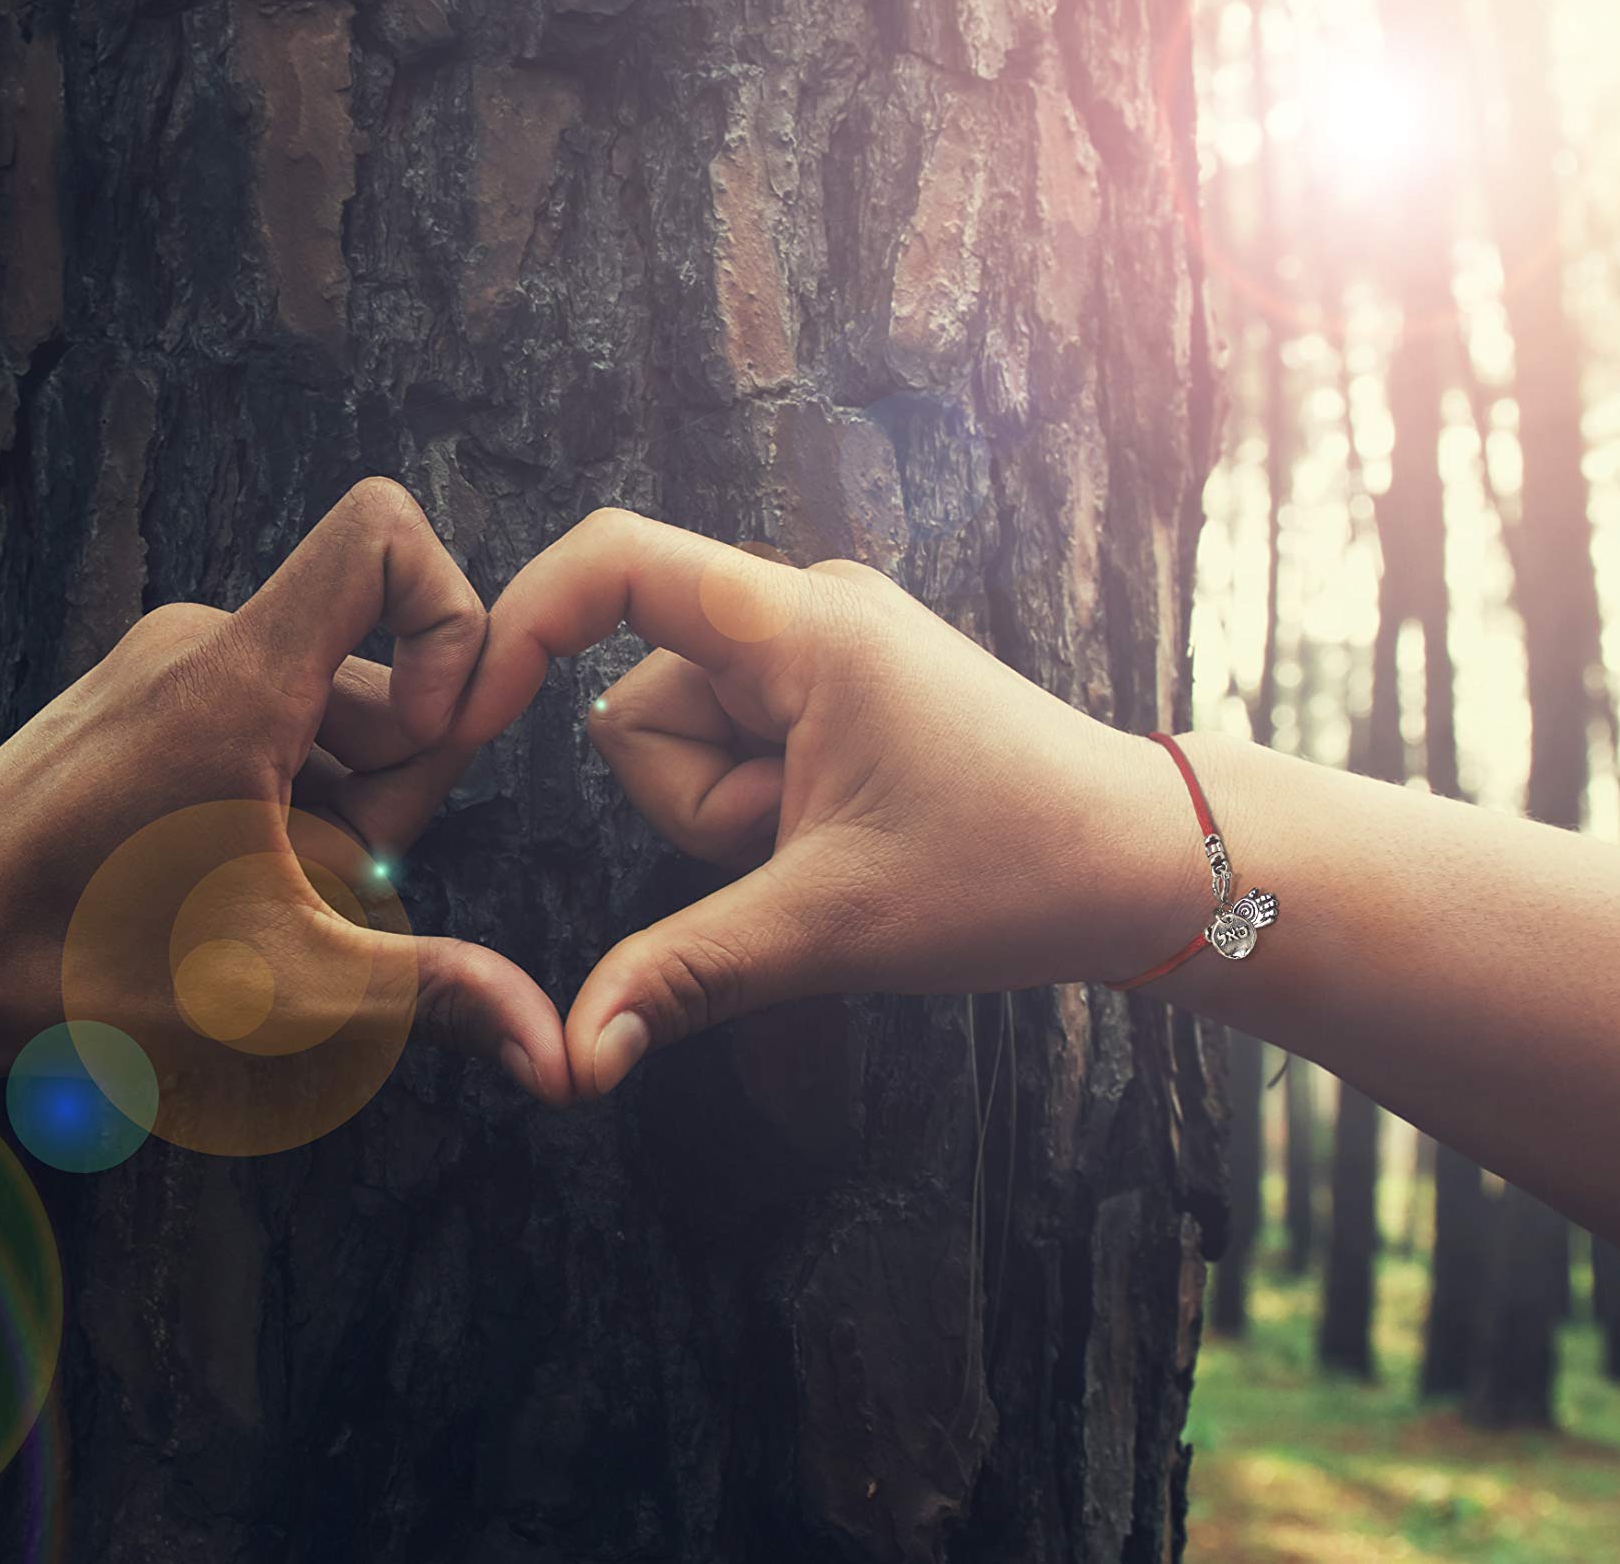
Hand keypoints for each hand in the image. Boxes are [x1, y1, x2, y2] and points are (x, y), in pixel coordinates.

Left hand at [0, 479, 569, 1128]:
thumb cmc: (65, 962)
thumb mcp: (274, 991)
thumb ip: (430, 997)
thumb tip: (559, 1057)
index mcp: (239, 677)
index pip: (383, 532)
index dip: (453, 619)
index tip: (433, 737)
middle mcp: (205, 644)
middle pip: (382, 673)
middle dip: (390, 794)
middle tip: (319, 890)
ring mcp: (171, 671)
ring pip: (329, 718)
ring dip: (338, 819)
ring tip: (260, 908)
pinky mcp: (147, 704)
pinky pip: (269, 730)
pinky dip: (284, 811)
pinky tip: (229, 895)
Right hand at [451, 509, 1199, 1096]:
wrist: (1148, 868)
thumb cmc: (1016, 871)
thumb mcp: (830, 927)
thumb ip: (681, 976)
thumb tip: (570, 1060)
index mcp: (801, 627)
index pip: (615, 560)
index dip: (520, 622)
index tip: (471, 717)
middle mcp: (803, 612)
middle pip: (638, 700)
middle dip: (695, 802)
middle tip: (806, 844)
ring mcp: (820, 651)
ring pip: (679, 739)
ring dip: (729, 816)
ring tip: (836, 845)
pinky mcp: (833, 691)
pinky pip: (733, 748)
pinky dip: (760, 810)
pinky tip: (845, 837)